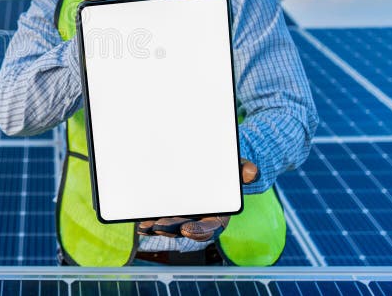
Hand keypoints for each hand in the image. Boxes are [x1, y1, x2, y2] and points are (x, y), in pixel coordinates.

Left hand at [136, 159, 259, 241]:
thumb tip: (251, 172)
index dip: (199, 230)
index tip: (188, 230)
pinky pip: (160, 218)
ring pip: (171, 226)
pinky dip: (150, 222)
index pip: (210, 228)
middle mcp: (200, 218)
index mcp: (219, 214)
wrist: (217, 162)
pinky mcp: (172, 209)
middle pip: (185, 228)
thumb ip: (245, 170)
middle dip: (172, 229)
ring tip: (145, 226)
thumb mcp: (239, 167)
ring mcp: (185, 215)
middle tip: (158, 226)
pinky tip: (140, 223)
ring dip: (157, 228)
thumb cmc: (229, 168)